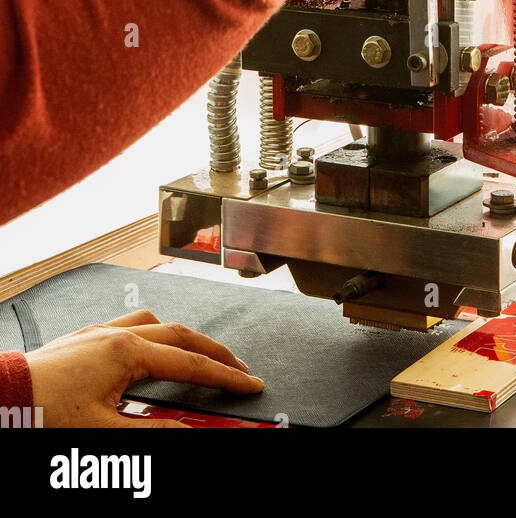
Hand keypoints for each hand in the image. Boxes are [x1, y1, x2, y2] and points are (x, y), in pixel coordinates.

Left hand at [27, 309, 263, 427]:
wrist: (4, 395)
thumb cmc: (44, 413)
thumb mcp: (103, 433)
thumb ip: (151, 432)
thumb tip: (189, 433)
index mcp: (126, 352)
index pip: (189, 364)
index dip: (224, 376)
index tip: (250, 385)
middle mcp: (116, 335)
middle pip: (180, 335)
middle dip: (213, 351)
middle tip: (238, 367)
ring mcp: (97, 333)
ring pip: (153, 322)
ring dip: (180, 337)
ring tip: (195, 355)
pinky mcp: (82, 340)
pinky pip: (126, 326)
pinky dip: (149, 334)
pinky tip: (146, 351)